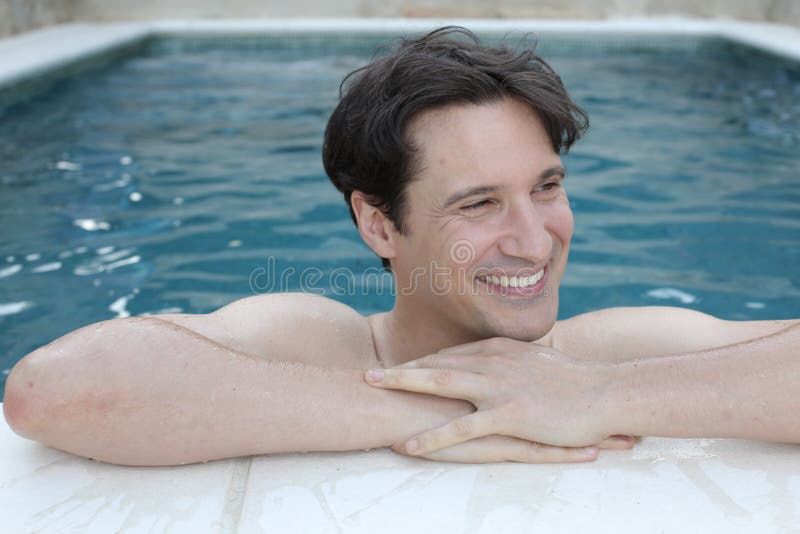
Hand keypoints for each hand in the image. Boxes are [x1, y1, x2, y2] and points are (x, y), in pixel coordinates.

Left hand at [365, 337, 629, 458]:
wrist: (609, 391)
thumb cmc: (576, 382)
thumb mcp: (538, 363)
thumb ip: (512, 361)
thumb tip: (497, 363)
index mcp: (500, 350)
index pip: (451, 355)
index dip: (422, 363)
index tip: (398, 368)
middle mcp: (494, 362)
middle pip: (437, 363)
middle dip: (401, 368)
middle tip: (369, 373)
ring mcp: (499, 387)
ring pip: (441, 385)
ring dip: (404, 386)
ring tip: (373, 391)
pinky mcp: (509, 414)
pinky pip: (461, 428)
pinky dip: (432, 436)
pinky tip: (410, 444)